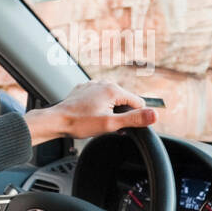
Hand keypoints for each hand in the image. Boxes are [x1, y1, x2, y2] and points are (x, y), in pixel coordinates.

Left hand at [23, 80, 158, 143]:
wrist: (56, 121)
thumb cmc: (80, 123)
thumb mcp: (110, 124)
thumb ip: (134, 119)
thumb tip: (154, 115)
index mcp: (113, 89)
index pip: (138, 102)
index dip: (134, 117)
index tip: (123, 127)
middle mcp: (104, 83)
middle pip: (125, 100)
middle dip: (121, 114)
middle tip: (108, 126)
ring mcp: (93, 85)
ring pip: (112, 99)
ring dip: (110, 111)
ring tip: (97, 121)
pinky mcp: (85, 90)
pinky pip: (99, 98)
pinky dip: (99, 107)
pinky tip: (90, 116)